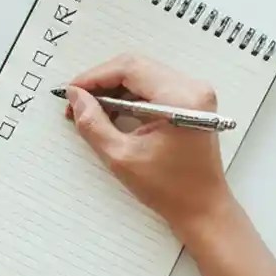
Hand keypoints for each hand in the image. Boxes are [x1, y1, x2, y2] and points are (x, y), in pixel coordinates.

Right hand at [63, 54, 229, 232]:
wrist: (204, 208)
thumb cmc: (168, 189)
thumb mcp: (121, 157)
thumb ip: (93, 123)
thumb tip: (75, 97)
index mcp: (180, 98)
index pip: (129, 69)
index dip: (94, 77)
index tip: (71, 92)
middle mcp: (192, 88)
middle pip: (135, 67)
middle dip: (101, 82)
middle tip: (77, 102)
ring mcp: (193, 93)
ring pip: (141, 74)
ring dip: (113, 88)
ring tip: (91, 111)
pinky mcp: (190, 101)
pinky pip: (151, 86)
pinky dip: (127, 96)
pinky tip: (111, 114)